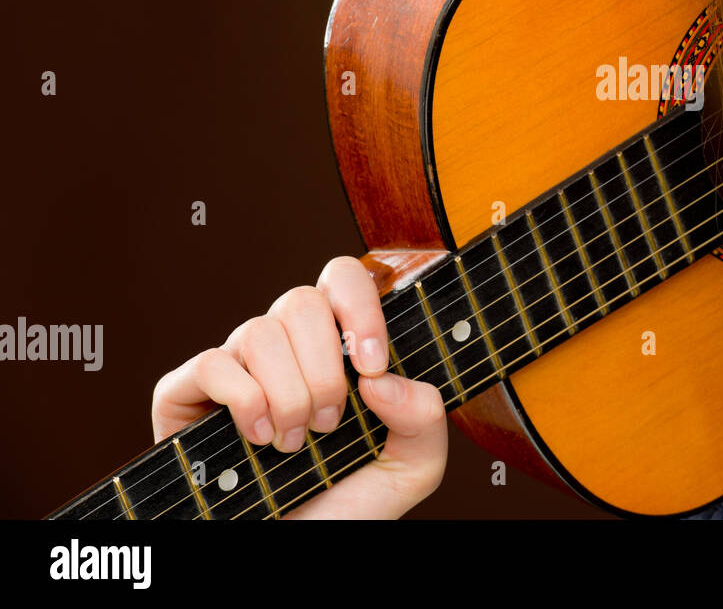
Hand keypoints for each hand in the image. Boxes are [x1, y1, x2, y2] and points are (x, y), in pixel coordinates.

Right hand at [151, 256, 446, 517]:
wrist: (290, 553)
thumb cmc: (345, 507)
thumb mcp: (410, 468)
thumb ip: (425, 419)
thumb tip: (381, 377)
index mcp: (336, 347)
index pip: (341, 278)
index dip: (359, 306)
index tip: (371, 366)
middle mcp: (284, 347)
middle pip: (300, 301)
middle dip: (323, 370)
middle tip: (331, 424)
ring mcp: (235, 367)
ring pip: (259, 332)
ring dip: (287, 395)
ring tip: (295, 443)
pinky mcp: (187, 394)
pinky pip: (210, 364)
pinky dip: (242, 401)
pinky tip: (258, 438)